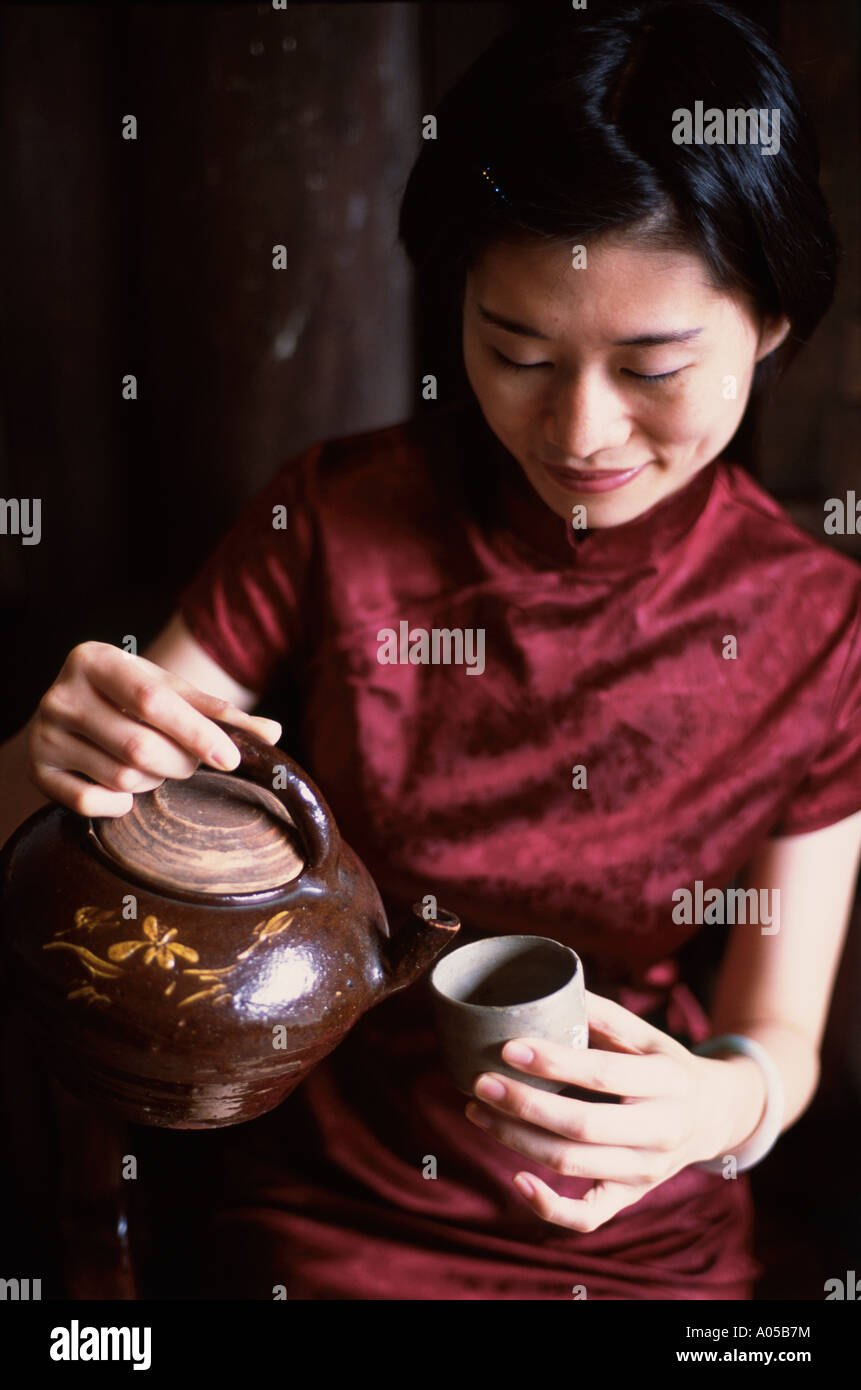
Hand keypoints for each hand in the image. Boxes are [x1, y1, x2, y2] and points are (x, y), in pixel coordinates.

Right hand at [27, 641, 281, 816]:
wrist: (72, 710)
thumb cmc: (131, 698)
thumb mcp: (170, 692)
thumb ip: (218, 712)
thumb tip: (272, 734)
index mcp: (96, 660)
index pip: (153, 701)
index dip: (197, 732)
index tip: (232, 759)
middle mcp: (61, 694)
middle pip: (140, 748)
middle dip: (180, 763)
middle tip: (189, 761)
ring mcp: (44, 733)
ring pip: (122, 778)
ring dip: (153, 782)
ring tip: (152, 765)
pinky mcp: (36, 770)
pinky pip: (91, 803)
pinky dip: (118, 805)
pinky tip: (123, 788)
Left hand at [464, 989, 761, 1231]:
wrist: (715, 1116)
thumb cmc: (667, 1065)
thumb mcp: (648, 1035)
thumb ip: (603, 1015)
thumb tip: (550, 988)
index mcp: (666, 1081)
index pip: (602, 1074)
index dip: (553, 1062)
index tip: (509, 1048)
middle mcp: (660, 1131)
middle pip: (581, 1126)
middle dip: (523, 1104)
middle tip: (482, 1083)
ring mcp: (646, 1170)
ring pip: (573, 1164)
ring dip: (518, 1140)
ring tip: (479, 1112)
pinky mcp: (632, 1196)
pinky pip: (588, 1216)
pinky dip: (549, 1207)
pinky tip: (517, 1179)